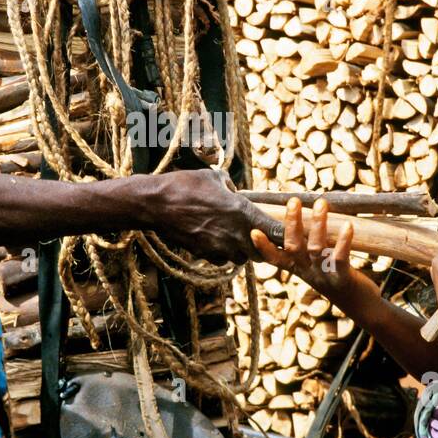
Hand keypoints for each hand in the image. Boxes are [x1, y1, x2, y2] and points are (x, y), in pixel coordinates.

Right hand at [148, 169, 282, 263]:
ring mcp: (219, 247)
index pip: (277, 232)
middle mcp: (235, 234)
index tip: (279, 230)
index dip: (281, 234)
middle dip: (261, 245)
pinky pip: (221, 260)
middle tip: (254, 233)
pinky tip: (214, 240)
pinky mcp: (204, 254)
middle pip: (261, 252)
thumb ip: (231, 187)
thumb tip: (235, 192)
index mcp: (243, 212)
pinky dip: (222, 254)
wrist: (156, 204)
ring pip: (241, 259)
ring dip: (241, 250)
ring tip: (231, 236)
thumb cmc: (185, 185)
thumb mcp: (214, 177)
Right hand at [249, 198, 373, 303]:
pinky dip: (343, 241)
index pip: (275, 258)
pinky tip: (348, 225)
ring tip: (321, 203)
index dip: (264, 247)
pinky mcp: (342, 279)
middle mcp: (307, 272)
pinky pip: (340, 258)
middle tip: (293, 201)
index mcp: (298, 268)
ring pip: (316, 248)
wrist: (359, 306)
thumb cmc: (336, 277)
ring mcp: (323, 276)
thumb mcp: (317, 263)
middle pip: (294, 247)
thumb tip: (304, 218)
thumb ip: (309, 246)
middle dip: (292, 223)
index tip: (253, 231)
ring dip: (318, 224)